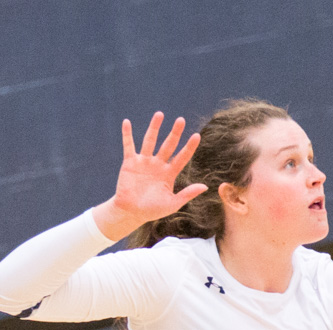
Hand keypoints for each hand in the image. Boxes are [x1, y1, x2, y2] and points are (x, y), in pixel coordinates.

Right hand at [92, 111, 206, 240]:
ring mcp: (144, 162)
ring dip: (154, 128)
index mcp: (169, 173)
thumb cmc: (152, 210)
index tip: (196, 135)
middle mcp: (158, 164)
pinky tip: (127, 122)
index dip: (189, 147)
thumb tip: (205, 186)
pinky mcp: (130, 162)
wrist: (131, 213)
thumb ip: (187, 194)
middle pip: (168, 145)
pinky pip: (128, 146)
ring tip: (160, 114)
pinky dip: (127, 134)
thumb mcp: (172, 204)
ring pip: (150, 141)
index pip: (182, 157)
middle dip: (174, 133)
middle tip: (181, 120)